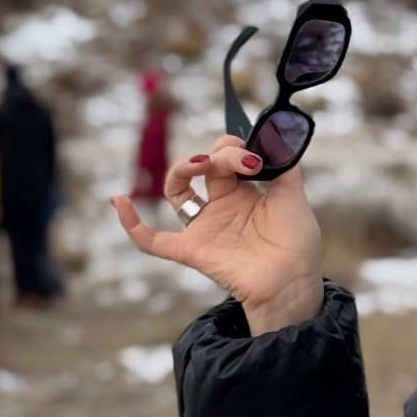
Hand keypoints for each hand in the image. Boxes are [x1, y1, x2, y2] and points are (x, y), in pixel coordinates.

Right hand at [111, 136, 324, 334]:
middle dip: (217, 154)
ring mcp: (205, 227)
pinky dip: (132, 224)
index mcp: (244, 190)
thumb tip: (272, 134)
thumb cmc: (297, 243)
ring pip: (175, 191)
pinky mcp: (193, 250)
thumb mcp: (294, 193)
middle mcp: (221, 205)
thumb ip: (283, 163)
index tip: (256, 159)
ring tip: (197, 165)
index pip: (226, 155)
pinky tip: (119, 201)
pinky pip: (153, 241)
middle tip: (239, 161)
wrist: (293, 282)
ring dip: (181, 169)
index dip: (235, 148)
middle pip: (202, 165)